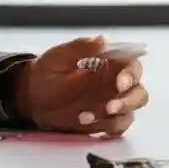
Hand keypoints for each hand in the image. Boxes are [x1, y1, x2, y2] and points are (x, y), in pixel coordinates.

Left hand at [14, 36, 147, 134]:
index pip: (131, 64)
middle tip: (110, 107)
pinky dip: (107, 127)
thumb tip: (102, 40)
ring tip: (86, 116)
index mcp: (107, 62)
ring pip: (130, 111)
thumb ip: (81, 47)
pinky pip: (117, 126)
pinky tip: (89, 123)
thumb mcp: (59, 56)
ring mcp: (110, 103)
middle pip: (137, 91)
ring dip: (115, 116)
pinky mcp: (103, 121)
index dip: (131, 74)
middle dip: (129, 100)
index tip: (120, 83)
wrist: (31, 98)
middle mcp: (113, 83)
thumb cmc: (46, 73)